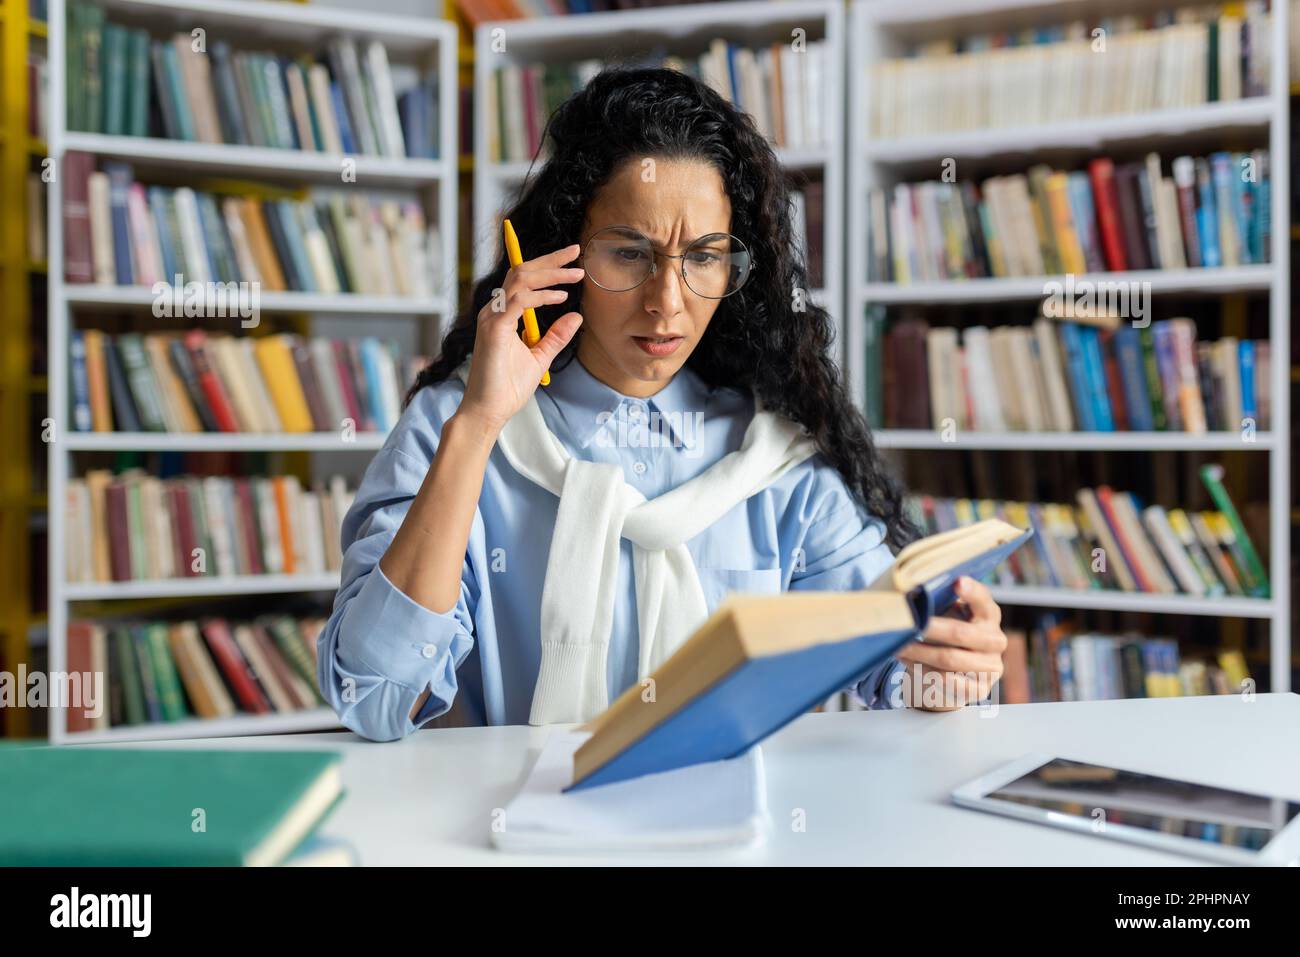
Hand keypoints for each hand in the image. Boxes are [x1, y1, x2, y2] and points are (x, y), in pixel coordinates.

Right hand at [458, 243, 584, 433]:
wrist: (488, 411)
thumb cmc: (507, 387)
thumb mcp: (540, 357)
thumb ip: (556, 336)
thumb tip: (576, 316)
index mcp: (502, 314)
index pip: (523, 279)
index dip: (547, 265)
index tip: (572, 262)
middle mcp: (494, 311)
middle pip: (521, 270)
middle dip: (550, 259)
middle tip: (575, 252)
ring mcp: (492, 318)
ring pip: (520, 279)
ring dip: (550, 273)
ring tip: (574, 275)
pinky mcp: (494, 329)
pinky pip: (519, 301)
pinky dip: (541, 296)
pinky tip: (560, 298)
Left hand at [896, 577, 1006, 710]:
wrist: (952, 674)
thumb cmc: (946, 635)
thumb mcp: (947, 616)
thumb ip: (939, 604)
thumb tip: (910, 595)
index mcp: (988, 615)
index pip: (983, 601)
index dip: (972, 591)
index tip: (958, 582)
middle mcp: (995, 640)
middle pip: (960, 633)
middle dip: (930, 628)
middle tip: (908, 625)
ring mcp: (991, 666)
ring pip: (949, 659)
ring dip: (919, 652)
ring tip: (898, 646)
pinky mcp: (980, 689)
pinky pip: (947, 680)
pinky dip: (923, 670)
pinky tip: (908, 662)